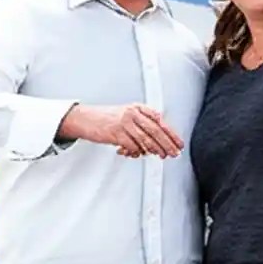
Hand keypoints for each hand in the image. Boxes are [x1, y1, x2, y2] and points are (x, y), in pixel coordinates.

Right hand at [61, 103, 182, 158]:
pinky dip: (137, 152)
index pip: (159, 120)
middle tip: (173, 152)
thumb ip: (141, 123)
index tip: (178, 143)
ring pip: (146, 139)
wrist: (84, 118)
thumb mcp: (125, 115)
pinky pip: (132, 146)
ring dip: (155, 149)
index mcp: (137, 108)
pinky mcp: (116, 133)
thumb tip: (157, 139)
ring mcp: (124, 123)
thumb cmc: (104, 118)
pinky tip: (137, 154)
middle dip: (167, 143)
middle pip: (155, 130)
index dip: (171, 133)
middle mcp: (132, 113)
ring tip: (161, 155)